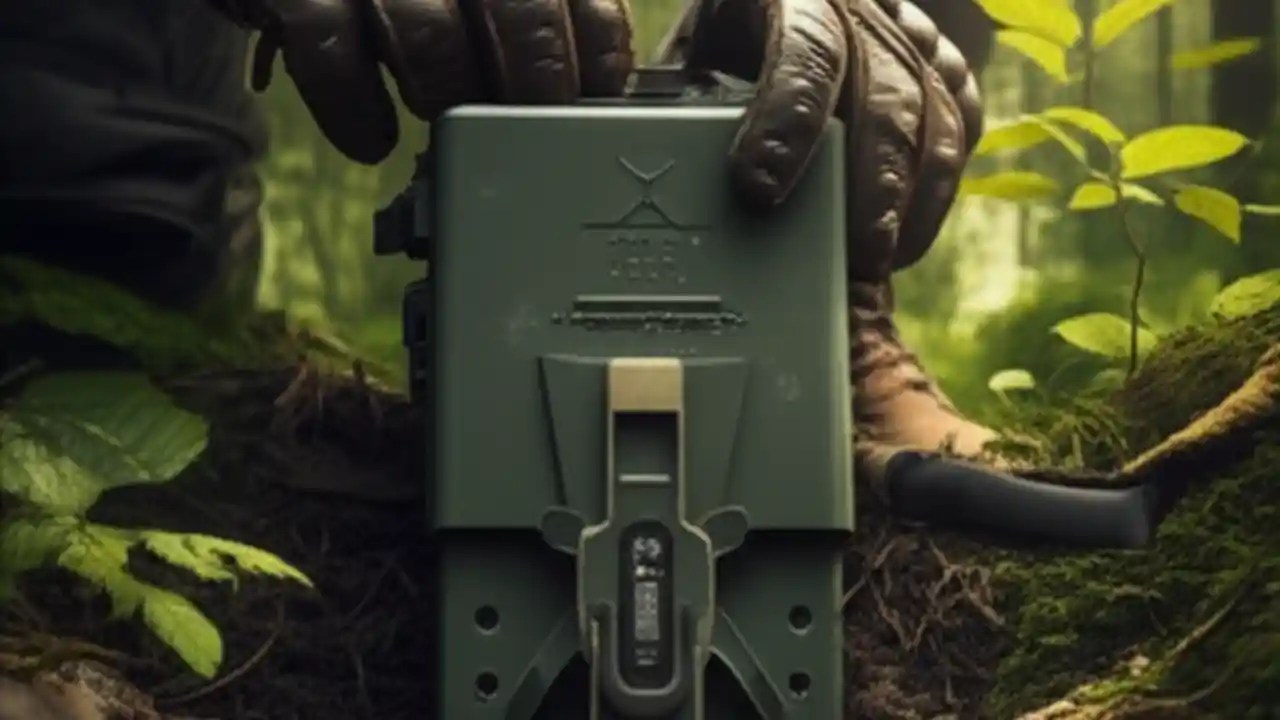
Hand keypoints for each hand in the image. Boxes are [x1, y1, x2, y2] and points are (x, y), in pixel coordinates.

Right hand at [209, 0, 633, 163]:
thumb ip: (524, 13)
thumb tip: (587, 89)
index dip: (599, 46)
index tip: (602, 100)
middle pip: (517, 6)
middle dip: (534, 80)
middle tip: (530, 129)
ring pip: (429, 33)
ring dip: (446, 95)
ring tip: (443, 127)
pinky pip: (330, 48)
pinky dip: (355, 110)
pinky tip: (371, 143)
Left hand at [662, 0, 1002, 481]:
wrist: (764, 12)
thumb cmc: (710, 56)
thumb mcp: (680, 66)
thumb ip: (669, 110)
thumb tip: (637, 189)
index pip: (805, 43)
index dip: (790, 115)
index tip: (759, 189)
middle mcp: (857, 3)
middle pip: (884, 87)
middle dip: (872, 179)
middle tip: (855, 257)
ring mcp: (907, 30)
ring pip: (935, 109)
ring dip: (914, 197)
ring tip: (879, 264)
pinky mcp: (941, 65)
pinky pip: (961, 121)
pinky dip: (938, 186)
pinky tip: (906, 238)